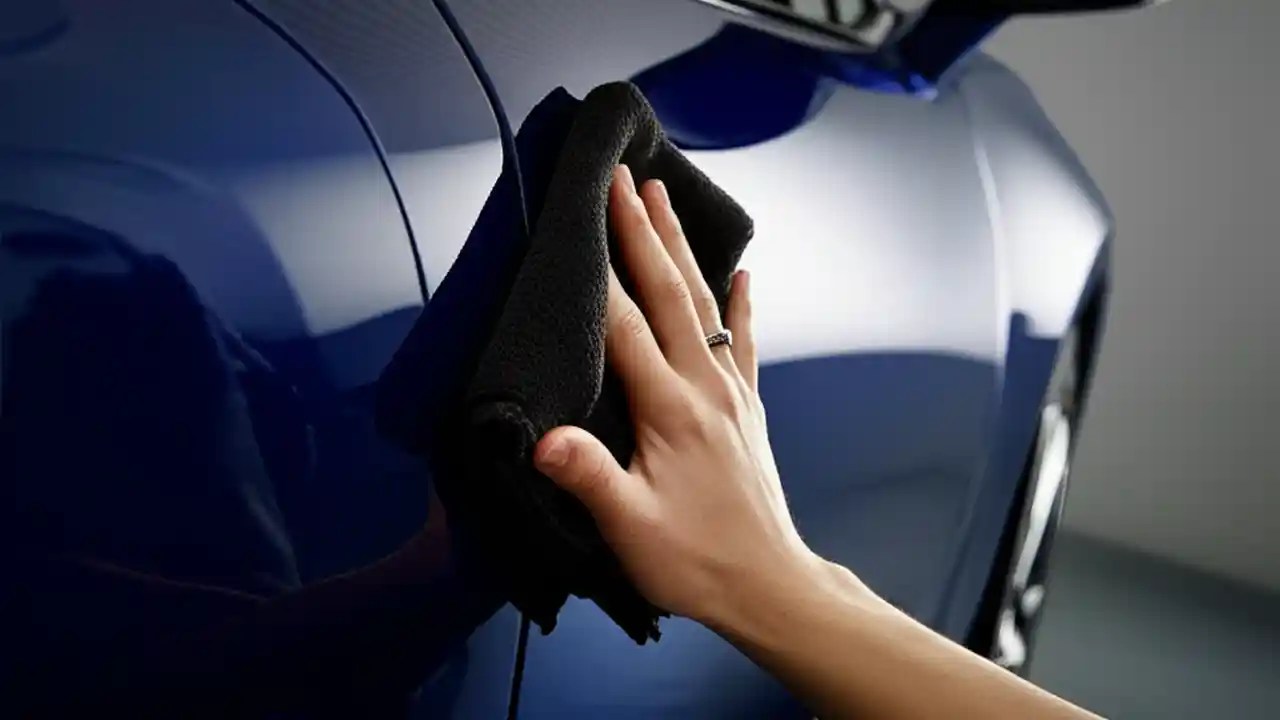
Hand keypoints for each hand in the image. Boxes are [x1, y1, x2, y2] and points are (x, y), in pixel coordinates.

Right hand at [533, 165, 827, 626]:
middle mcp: (705, 387)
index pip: (625, 325)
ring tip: (663, 198)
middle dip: (642, 231)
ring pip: (705, 302)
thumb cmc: (695, 560)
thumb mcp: (631, 528)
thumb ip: (589, 477)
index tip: (578, 218)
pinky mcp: (746, 407)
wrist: (768, 583)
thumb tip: (543, 438)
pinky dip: (741, 302)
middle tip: (623, 177)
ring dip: (682, 247)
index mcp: (670, 409)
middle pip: (670, 292)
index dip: (597, 273)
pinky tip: (744, 272)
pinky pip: (743, 340)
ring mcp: (731, 393)